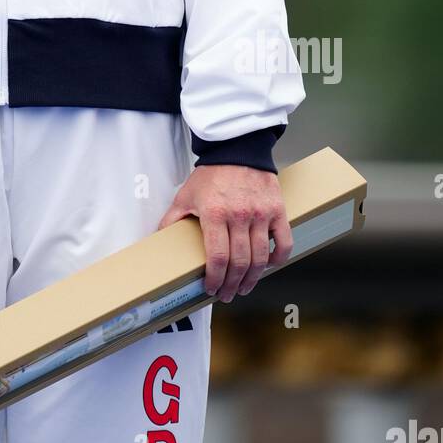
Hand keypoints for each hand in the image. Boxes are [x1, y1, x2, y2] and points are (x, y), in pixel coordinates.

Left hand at [157, 164, 292, 301]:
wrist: (238, 149)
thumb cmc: (211, 174)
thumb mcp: (185, 195)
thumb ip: (172, 219)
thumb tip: (158, 240)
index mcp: (214, 213)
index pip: (217, 257)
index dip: (214, 278)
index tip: (211, 288)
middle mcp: (239, 216)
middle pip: (239, 263)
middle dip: (231, 284)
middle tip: (226, 293)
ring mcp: (261, 214)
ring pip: (260, 258)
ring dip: (252, 278)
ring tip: (244, 287)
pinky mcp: (277, 210)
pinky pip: (283, 242)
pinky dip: (278, 259)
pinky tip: (269, 266)